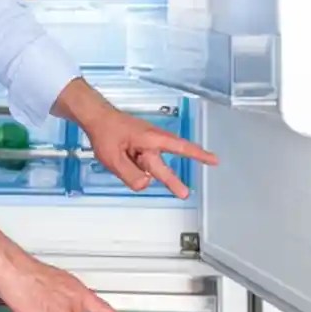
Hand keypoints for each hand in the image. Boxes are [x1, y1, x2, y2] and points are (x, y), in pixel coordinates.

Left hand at [53, 78, 217, 198]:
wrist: (96, 118)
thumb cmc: (106, 132)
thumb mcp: (113, 157)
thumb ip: (130, 174)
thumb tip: (147, 184)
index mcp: (151, 140)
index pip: (180, 148)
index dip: (199, 155)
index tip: (214, 160)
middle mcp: (153, 142)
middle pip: (162, 166)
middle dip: (172, 180)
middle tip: (184, 194)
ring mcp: (147, 145)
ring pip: (149, 167)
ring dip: (142, 171)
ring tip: (125, 158)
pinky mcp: (141, 148)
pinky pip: (142, 164)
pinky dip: (134, 166)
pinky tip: (121, 158)